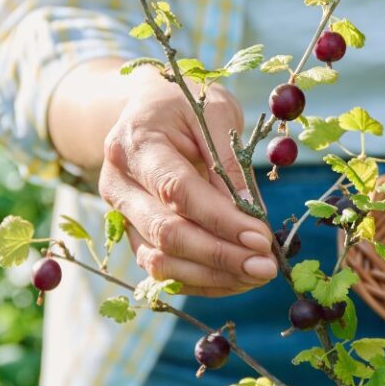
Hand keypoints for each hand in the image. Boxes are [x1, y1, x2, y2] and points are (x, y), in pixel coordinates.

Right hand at [96, 71, 277, 295]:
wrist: (145, 107)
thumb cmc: (184, 104)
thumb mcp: (215, 111)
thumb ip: (230, 160)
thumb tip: (251, 212)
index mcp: (136, 143)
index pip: (177, 191)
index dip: (220, 219)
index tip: (261, 238)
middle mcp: (119, 182)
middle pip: (165, 233)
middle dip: (220, 256)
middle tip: (266, 268)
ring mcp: (120, 213)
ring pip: (159, 261)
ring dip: (211, 276)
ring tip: (256, 275)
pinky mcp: (131, 233)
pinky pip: (162, 270)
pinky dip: (200, 281)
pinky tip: (236, 279)